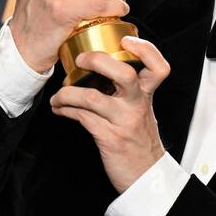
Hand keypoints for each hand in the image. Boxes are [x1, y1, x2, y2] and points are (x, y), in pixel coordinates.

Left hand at [48, 36, 171, 193]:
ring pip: (92, 98)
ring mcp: (123, 121)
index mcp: (147, 95)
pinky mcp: (109, 138)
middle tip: (81, 58)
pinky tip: (59, 109)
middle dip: (98, 61)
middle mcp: (137, 105)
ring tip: (58, 95)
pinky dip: (65, 110)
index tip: (126, 40)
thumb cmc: (138, 140)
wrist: (145, 175)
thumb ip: (127, 91)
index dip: (145, 49)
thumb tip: (98, 68)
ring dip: (67, 93)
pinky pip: (82, 117)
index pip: (158, 66)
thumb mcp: (140, 110)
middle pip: (124, 74)